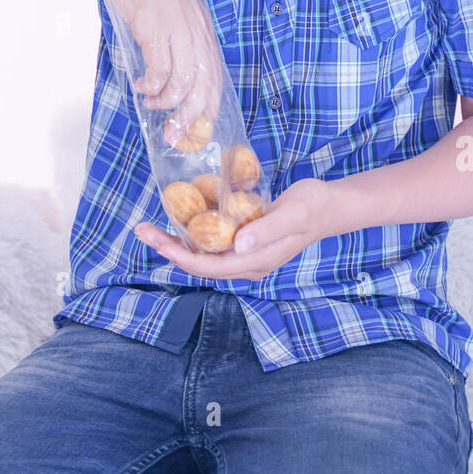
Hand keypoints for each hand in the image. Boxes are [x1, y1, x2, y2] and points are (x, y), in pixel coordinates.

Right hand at [92, 0, 222, 136]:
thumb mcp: (168, 11)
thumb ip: (173, 37)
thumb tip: (167, 72)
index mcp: (202, 28)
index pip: (215, 76)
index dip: (209, 106)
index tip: (198, 127)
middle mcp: (196, 31)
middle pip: (204, 86)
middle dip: (190, 117)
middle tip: (174, 135)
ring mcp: (177, 29)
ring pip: (183, 83)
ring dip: (166, 102)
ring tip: (152, 102)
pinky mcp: (155, 27)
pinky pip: (159, 69)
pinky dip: (151, 85)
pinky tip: (141, 86)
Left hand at [134, 177, 341, 281]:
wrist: (330, 206)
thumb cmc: (313, 207)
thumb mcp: (292, 214)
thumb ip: (266, 230)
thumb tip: (237, 246)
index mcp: (256, 262)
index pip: (208, 267)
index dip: (178, 256)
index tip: (156, 239)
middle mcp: (247, 263)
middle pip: (200, 263)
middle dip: (169, 248)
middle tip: (142, 229)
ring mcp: (246, 254)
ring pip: (204, 253)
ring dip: (177, 241)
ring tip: (153, 225)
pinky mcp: (246, 241)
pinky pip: (214, 241)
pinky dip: (194, 232)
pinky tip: (181, 216)